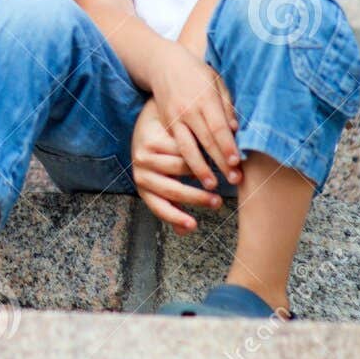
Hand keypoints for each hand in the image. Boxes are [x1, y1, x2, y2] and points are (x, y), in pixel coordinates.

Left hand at [132, 98, 223, 231]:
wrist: (150, 125)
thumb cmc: (162, 160)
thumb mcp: (166, 182)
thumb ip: (175, 203)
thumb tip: (184, 233)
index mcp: (144, 189)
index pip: (160, 208)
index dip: (177, 218)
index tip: (194, 226)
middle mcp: (140, 174)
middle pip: (173, 190)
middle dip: (198, 198)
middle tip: (218, 202)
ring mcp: (144, 157)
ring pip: (178, 168)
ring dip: (200, 171)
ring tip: (217, 175)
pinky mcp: (150, 139)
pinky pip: (179, 148)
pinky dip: (196, 152)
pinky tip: (210, 153)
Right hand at [148, 42, 240, 186]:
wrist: (163, 63)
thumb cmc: (196, 72)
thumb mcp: (216, 81)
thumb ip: (226, 105)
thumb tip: (234, 129)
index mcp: (205, 98)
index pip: (218, 127)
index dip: (227, 146)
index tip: (236, 162)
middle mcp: (188, 110)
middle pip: (206, 141)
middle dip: (220, 162)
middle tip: (234, 180)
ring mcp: (175, 118)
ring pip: (187, 148)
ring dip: (200, 169)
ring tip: (211, 185)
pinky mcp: (166, 123)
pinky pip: (177, 145)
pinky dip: (187, 161)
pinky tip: (196, 173)